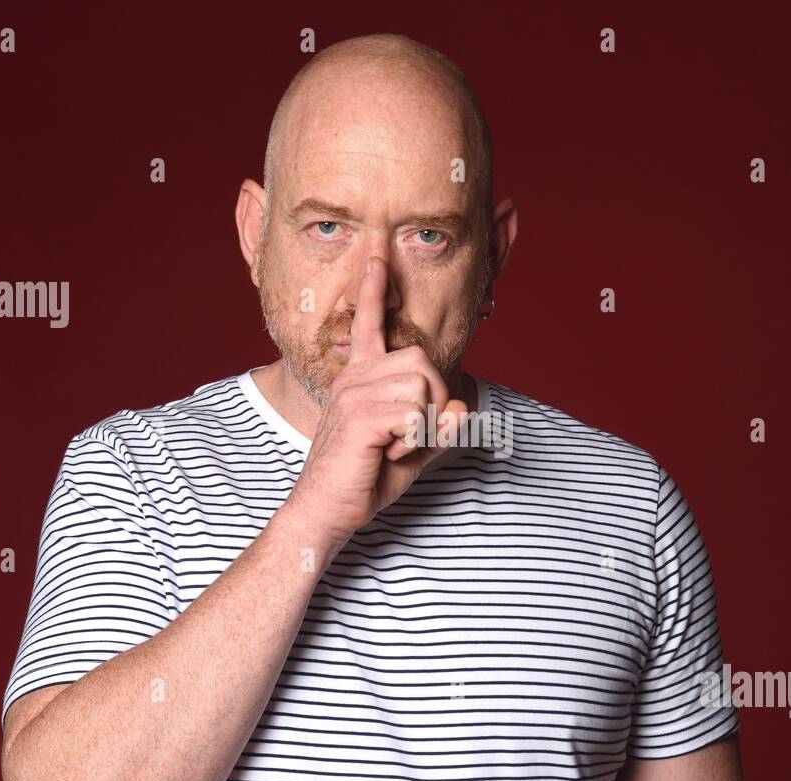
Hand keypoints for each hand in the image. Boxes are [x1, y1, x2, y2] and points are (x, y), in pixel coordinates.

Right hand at [282, 256, 467, 550]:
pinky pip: (414, 414)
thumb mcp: (413, 448)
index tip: (377, 260)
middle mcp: (354, 379)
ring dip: (422, 425)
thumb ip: (440, 425)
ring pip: (422, 388)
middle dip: (434, 401)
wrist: (326, 511)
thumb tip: (463, 405)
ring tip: (394, 445)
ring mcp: (353, 394)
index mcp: (361, 380)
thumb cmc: (365, 479)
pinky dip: (413, 440)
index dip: (374, 292)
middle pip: (422, 362)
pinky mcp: (358, 416)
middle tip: (411, 434)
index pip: (368, 326)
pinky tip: (387, 453)